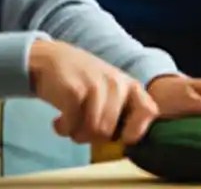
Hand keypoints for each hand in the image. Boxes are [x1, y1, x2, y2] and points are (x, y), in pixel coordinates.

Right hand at [27, 38, 157, 144]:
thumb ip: (122, 112)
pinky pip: (72, 126)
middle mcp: (117, 84)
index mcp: (130, 85)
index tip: (122, 138)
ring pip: (93, 131)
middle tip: (81, 127)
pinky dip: (63, 129)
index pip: (149, 111)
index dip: (137, 130)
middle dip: (92, 137)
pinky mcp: (75, 91)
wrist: (52, 58)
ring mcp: (96, 86)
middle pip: (110, 132)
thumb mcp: (110, 91)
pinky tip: (59, 120)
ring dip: (77, 134)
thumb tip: (126, 142)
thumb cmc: (83, 82)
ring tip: (71, 122)